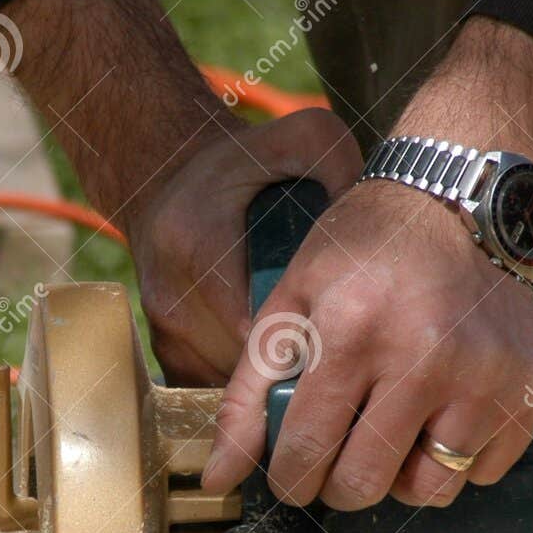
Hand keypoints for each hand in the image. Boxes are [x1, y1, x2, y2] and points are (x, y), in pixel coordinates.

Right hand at [127, 108, 361, 385]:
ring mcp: (161, 326)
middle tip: (340, 368)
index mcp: (198, 243)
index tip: (342, 348)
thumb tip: (372, 222)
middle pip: (239, 364)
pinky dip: (244, 391)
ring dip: (266, 388)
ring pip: (222, 384)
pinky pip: (207, 387)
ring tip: (314, 373)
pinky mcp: (161, 347)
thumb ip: (339, 165)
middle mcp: (170, 293)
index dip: (299, 347)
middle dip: (288, 373)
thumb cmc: (246, 162)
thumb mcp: (300, 140)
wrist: (168, 173)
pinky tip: (278, 376)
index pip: (251, 328)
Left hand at [202, 180, 532, 508]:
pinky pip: (484, 471)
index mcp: (353, 332)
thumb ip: (247, 396)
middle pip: (366, 484)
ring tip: (392, 432)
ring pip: (431, 489)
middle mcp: (425, 357)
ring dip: (401, 477)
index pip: (308, 452)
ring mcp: (486, 374)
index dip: (289, 480)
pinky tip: (440, 416)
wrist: (459, 202)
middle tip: (337, 456)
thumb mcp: (290, 304)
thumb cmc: (363, 252)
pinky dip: (456, 460)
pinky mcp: (529, 385)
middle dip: (338, 486)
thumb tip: (217, 478)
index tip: (291, 474)